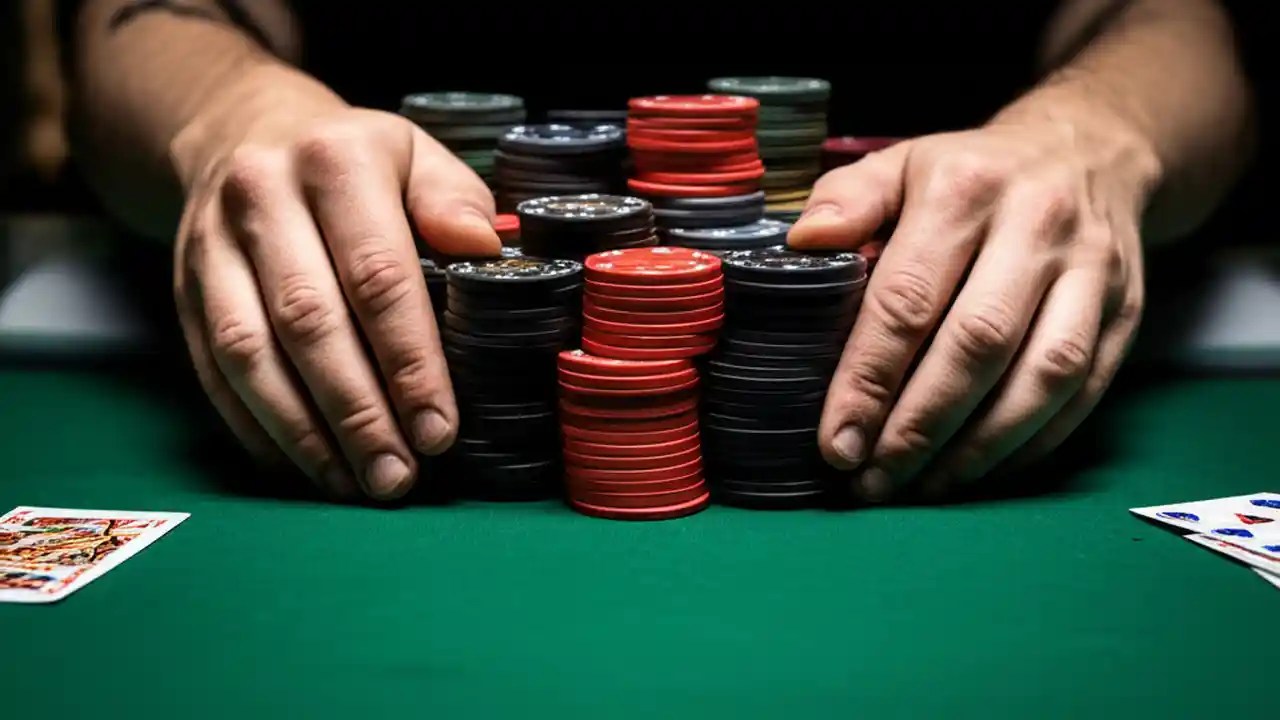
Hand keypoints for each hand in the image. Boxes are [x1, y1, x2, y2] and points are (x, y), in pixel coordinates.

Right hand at [169, 67, 499, 501]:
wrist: (242, 130)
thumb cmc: (354, 160)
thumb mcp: (415, 154)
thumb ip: (454, 200)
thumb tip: (484, 251)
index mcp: (335, 161)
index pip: (379, 276)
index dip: (411, 362)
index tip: (439, 428)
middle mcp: (262, 197)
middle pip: (311, 324)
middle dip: (359, 413)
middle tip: (398, 476)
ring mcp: (210, 246)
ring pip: (251, 355)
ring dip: (305, 432)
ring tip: (353, 483)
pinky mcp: (182, 288)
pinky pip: (212, 369)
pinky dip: (256, 425)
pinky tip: (301, 462)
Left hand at [789, 110, 1159, 502]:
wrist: (1091, 151)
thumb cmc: (971, 173)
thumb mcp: (902, 163)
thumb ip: (847, 199)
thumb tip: (803, 244)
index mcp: (964, 190)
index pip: (908, 301)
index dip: (869, 380)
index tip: (838, 440)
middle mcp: (1035, 227)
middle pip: (976, 346)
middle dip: (920, 425)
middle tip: (875, 479)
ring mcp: (1092, 271)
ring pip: (1041, 376)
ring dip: (980, 447)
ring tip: (925, 486)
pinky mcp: (1127, 309)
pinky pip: (1085, 390)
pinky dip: (1033, 440)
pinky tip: (984, 469)